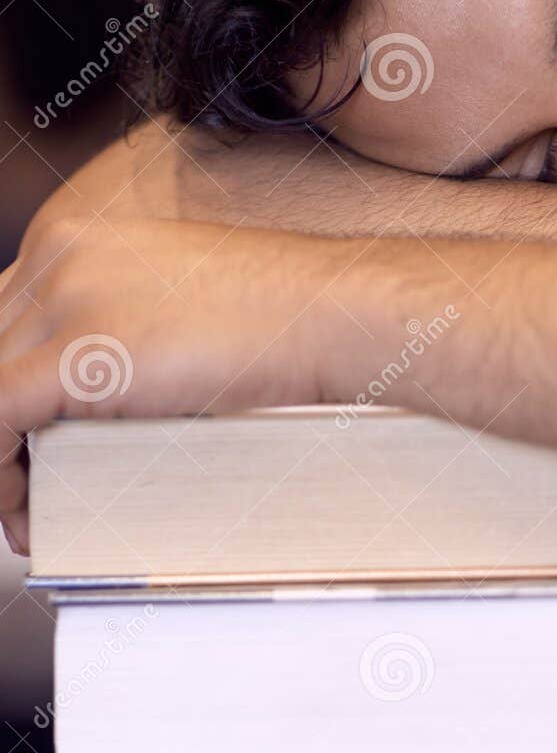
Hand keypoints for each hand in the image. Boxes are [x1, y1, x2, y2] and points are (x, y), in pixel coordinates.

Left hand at [0, 215, 341, 553]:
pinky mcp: (77, 352)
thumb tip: (98, 392)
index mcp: (79, 237)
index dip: (5, 390)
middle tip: (21, 490)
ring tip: (27, 514)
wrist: (329, 310)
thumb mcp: (177, 304)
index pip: (5, 319)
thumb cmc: (286, 312)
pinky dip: (0, 475)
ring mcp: (64, 298)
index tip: (23, 443)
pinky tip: (25, 513)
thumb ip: (121, 327)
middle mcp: (59, 256)